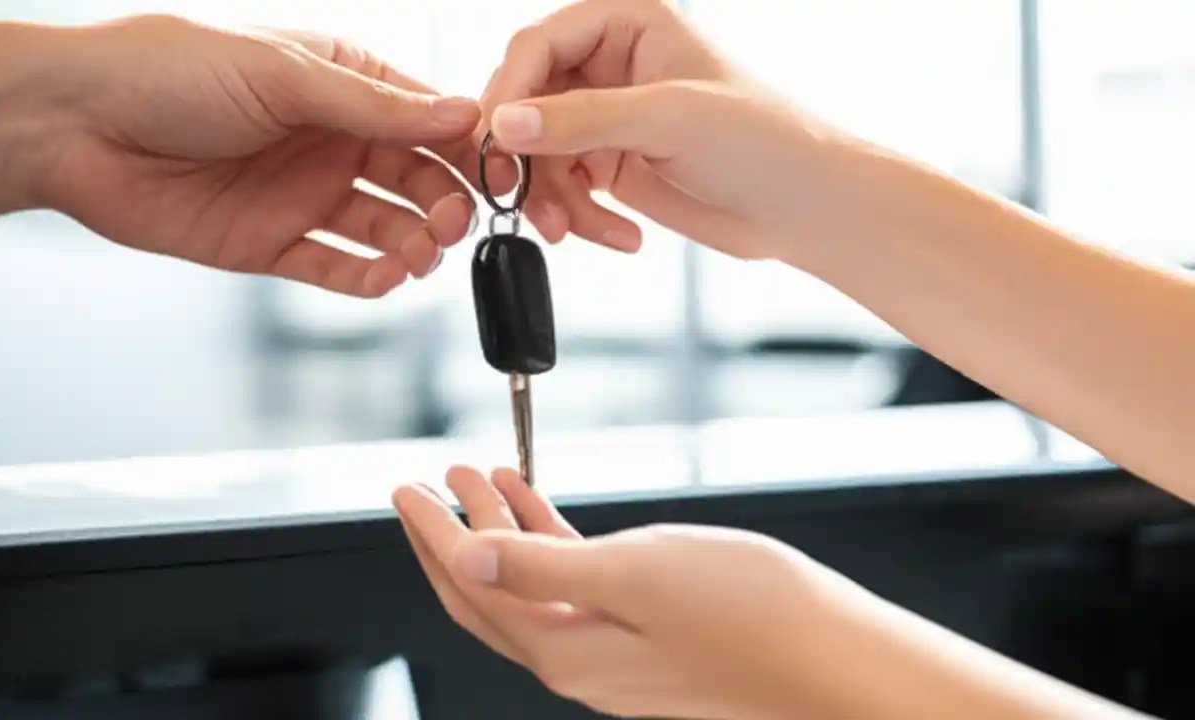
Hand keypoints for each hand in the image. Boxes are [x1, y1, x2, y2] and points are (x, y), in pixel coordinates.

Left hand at [8, 16, 515, 296]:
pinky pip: (333, 266)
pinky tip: (386, 278)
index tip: (499, 172)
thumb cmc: (166, 71)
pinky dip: (366, 277)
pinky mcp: (269, 242)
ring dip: (413, 242)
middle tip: (457, 222)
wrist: (72, 125)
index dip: (465, 145)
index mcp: (339, 83)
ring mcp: (301, 192)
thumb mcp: (283, 76)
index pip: (425, 117)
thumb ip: (374, 107)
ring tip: (423, 255)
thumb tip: (461, 115)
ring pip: (383, 226)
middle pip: (414, 176)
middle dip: (445, 201)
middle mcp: (328, 139)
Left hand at [394, 467, 1150, 719]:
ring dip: (504, 530)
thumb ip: (540, 566)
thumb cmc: (753, 615)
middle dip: (455, 533)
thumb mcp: (631, 574)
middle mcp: (581, 662)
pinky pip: (575, 589)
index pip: (472, 588)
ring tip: (482, 476)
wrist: (840, 660)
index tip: (406, 488)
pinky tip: (547, 509)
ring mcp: (615, 655)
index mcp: (565, 651)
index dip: (432, 534)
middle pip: (490, 592)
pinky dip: (552, 544)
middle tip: (429, 481)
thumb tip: (466, 558)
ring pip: (533, 585)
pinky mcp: (648, 640)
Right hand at [479, 0, 850, 259]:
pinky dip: (581, 218)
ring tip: (572, 229)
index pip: (539, 45)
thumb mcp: (669, 119)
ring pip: (541, 154)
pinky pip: (566, 190)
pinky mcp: (614, 167)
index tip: (493, 141)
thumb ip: (582, 119)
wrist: (806, 208)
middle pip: (528, 103)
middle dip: (524, 156)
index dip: (509, 92)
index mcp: (628, 23)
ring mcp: (611, 120)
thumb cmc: (763, 140)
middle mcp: (613, 66)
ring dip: (549, 197)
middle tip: (514, 196)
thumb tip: (504, 124)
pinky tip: (620, 236)